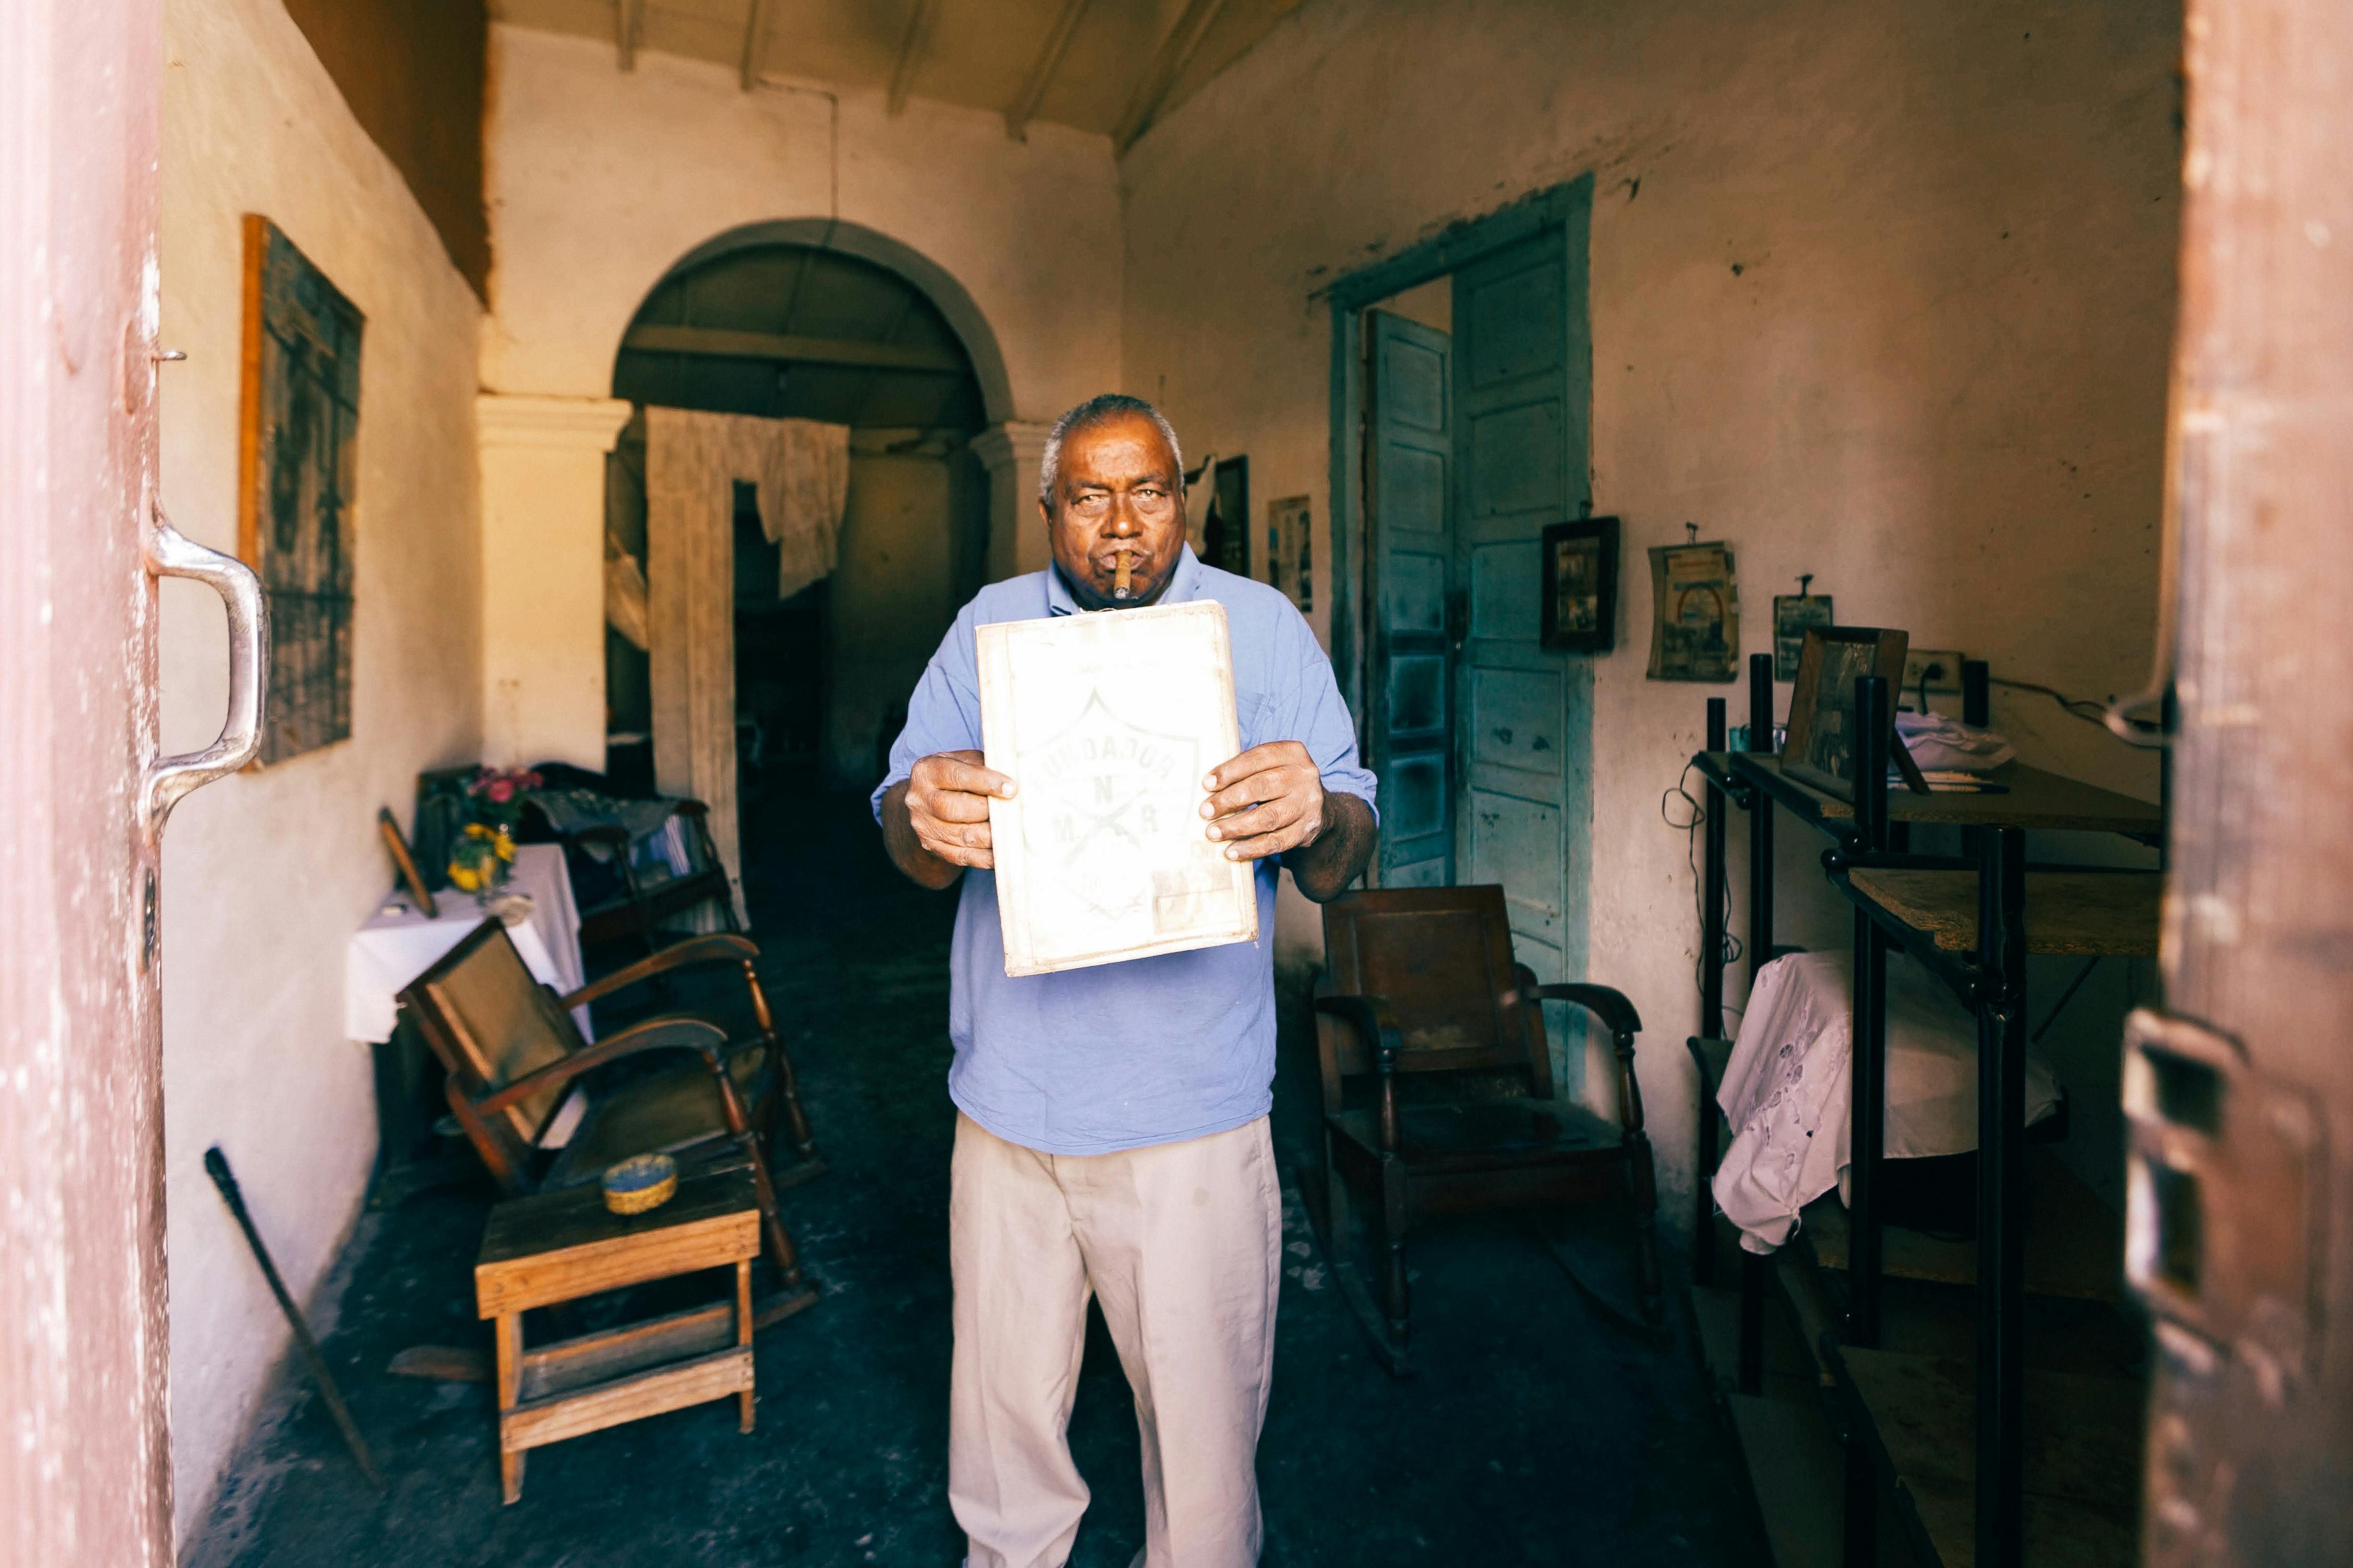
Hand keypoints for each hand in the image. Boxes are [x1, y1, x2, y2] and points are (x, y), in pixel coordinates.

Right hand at [905, 750, 1015, 870]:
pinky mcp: (932, 847)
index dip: (987, 782)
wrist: (929, 801)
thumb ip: (985, 767)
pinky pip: (961, 856)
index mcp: (927, 771)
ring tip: (1011, 831)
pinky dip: (985, 857)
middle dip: (988, 811)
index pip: (957, 776)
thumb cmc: (957, 777)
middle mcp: (919, 799)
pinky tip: (1002, 853)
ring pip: (962, 836)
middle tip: (1011, 811)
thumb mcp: (966, 762)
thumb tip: (1012, 785)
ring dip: (990, 836)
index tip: (1011, 789)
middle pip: (955, 809)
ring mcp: (923, 826)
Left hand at [1200, 741, 1324, 862]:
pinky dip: (1251, 848)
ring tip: (1213, 833)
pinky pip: (1276, 842)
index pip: (1258, 758)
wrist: (1318, 809)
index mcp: (1292, 753)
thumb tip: (1208, 785)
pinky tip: (1232, 852)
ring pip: (1268, 817)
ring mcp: (1308, 804)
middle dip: (1229, 800)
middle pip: (1262, 787)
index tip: (1207, 784)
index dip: (1231, 771)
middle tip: (1205, 811)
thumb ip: (1246, 770)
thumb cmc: (1281, 783)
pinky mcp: (1307, 830)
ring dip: (1236, 827)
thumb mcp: (1271, 766)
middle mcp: (1304, 776)